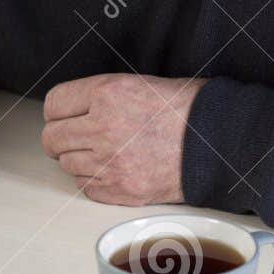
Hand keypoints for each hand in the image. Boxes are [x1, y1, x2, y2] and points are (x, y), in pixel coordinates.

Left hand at [40, 73, 204, 204]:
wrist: (221, 141)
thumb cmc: (187, 109)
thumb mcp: (138, 83)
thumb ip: (99, 96)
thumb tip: (70, 109)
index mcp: (106, 94)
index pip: (53, 104)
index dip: (58, 110)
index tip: (64, 115)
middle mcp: (103, 129)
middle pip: (52, 138)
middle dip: (60, 137)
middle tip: (75, 136)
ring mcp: (111, 163)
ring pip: (67, 164)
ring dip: (79, 158)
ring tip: (105, 150)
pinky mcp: (121, 190)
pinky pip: (85, 186)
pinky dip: (94, 179)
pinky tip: (114, 168)